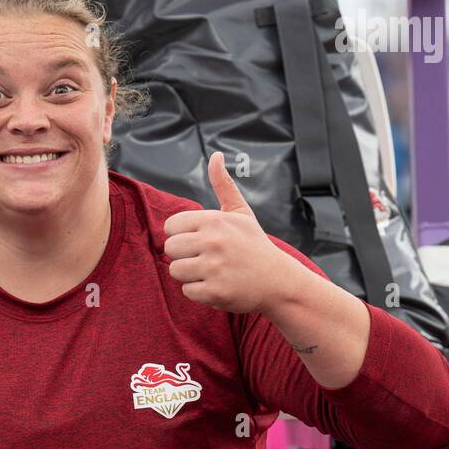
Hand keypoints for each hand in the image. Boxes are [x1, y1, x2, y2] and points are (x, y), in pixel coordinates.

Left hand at [163, 150, 292, 315]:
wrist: (278, 280)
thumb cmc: (254, 245)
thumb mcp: (241, 212)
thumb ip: (223, 185)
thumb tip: (215, 155)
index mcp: (214, 220)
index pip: (171, 226)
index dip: (181, 234)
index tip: (198, 240)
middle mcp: (212, 242)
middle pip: (170, 249)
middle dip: (183, 255)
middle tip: (205, 258)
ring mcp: (213, 268)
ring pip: (175, 271)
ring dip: (189, 274)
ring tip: (211, 272)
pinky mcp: (214, 292)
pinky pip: (187, 292)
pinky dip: (199, 292)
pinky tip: (217, 285)